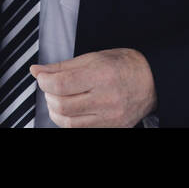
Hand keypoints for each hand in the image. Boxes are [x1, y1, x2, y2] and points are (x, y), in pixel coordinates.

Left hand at [30, 48, 156, 126]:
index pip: (61, 84)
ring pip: (68, 122)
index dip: (44, 81)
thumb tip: (37, 71)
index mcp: (102, 75)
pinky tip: (69, 110)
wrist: (151, 81)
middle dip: (48, 95)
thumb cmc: (124, 65)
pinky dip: (67, 120)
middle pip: (62, 104)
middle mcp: (106, 98)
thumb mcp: (94, 57)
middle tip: (50, 86)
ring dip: (55, 110)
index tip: (42, 77)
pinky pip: (79, 129)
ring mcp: (109, 117)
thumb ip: (63, 66)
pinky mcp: (111, 128)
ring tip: (57, 99)